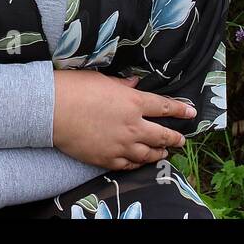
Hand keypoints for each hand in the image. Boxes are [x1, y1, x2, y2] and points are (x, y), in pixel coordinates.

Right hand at [52, 70, 194, 168]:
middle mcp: (133, 125)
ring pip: (149, 153)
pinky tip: (140, 161)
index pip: (164, 106)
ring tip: (165, 153)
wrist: (52, 110)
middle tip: (181, 139)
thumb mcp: (102, 79)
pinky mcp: (108, 159)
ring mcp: (121, 145)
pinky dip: (138, 163)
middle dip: (175, 137)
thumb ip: (123, 85)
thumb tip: (135, 84)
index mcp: (133, 102)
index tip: (191, 113)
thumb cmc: (75, 88)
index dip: (180, 110)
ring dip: (160, 153)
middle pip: (162, 135)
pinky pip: (129, 164)